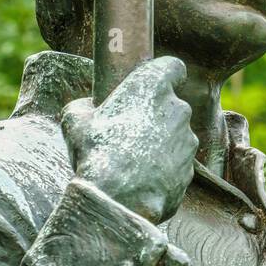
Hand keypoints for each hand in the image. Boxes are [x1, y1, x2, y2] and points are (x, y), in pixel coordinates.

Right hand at [61, 56, 197, 223]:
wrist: (118, 198)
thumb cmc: (95, 152)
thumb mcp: (75, 120)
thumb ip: (85, 106)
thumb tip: (87, 108)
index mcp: (153, 87)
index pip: (173, 67)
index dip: (166, 74)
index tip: (157, 82)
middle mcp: (178, 108)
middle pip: (172, 105)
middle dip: (156, 115)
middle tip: (130, 130)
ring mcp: (188, 140)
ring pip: (176, 136)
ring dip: (160, 144)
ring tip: (132, 161)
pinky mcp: (190, 169)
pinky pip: (177, 163)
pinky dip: (164, 169)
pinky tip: (142, 180)